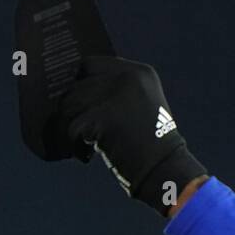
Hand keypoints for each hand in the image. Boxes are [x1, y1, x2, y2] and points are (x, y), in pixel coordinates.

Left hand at [55, 55, 205, 215]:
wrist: (165, 170)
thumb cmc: (151, 147)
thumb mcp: (141, 108)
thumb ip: (115, 94)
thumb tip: (73, 94)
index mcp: (139, 73)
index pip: (91, 64)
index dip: (78, 85)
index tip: (78, 105)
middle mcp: (127, 78)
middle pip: (76, 87)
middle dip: (71, 112)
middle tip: (78, 133)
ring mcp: (115, 96)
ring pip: (69, 106)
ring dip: (68, 129)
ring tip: (81, 146)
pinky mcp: (103, 117)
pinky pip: (71, 128)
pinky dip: (73, 145)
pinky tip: (86, 155)